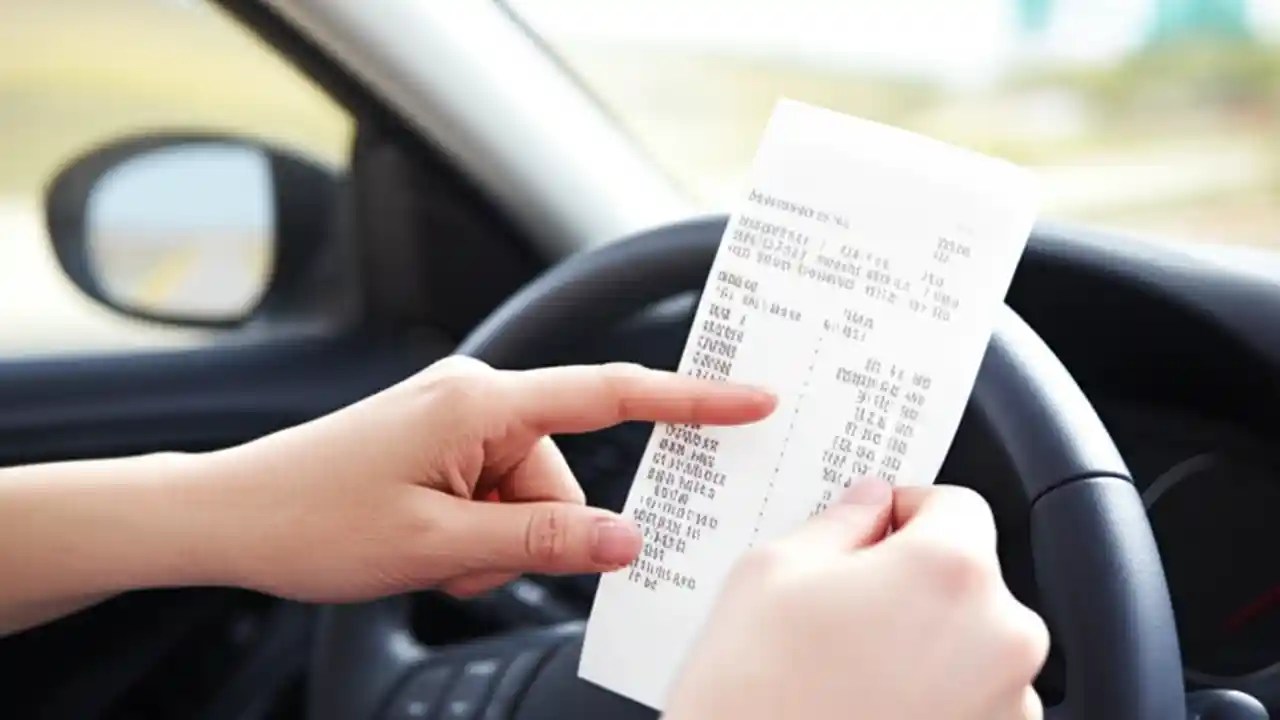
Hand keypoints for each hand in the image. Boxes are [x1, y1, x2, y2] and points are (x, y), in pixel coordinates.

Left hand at [201, 357, 775, 601]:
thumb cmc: (311, 518)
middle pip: (562, 476)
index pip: (610, 394)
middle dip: (530, 531)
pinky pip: (494, 491)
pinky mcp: (438, 438)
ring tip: (429, 553)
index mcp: (482, 400)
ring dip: (495, 539)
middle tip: (459, 559)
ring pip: (529, 495)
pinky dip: (475, 529)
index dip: (689, 401)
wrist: (227, 514)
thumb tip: (628, 540)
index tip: (751, 400)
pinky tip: (425, 542)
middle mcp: (475, 394)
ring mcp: (454, 416)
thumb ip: (542, 544)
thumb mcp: (438, 547)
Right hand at [665, 480, 1048, 719]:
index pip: (957, 504)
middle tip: (845, 608)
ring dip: (928, 642)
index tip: (873, 531)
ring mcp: (1006, 706)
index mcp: (951, 572)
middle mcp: (1000, 638)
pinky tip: (871, 705)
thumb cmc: (755, 697)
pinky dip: (934, 697)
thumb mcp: (772, 573)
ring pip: (973, 642)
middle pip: (969, 577)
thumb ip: (840, 523)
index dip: (906, 512)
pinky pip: (974, 700)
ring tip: (851, 669)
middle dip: (914, 581)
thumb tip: (870, 506)